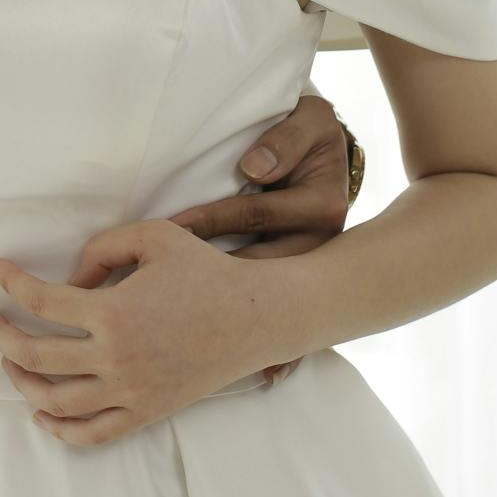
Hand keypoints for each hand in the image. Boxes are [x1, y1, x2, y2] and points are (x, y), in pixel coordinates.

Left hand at [0, 219, 287, 448]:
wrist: (255, 317)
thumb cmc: (205, 271)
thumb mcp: (153, 237)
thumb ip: (101, 249)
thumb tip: (68, 282)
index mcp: (114, 311)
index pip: (41, 301)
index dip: (11, 283)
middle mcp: (116, 358)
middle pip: (34, 356)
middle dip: (0, 335)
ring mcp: (130, 391)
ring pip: (55, 402)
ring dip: (21, 382)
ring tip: (10, 361)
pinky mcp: (145, 412)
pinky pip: (92, 434)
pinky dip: (59, 430)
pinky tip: (41, 412)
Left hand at [164, 87, 356, 386]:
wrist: (338, 161)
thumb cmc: (316, 137)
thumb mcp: (310, 121)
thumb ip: (284, 140)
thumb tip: (253, 169)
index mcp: (321, 206)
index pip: (253, 214)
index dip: (208, 219)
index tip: (168, 230)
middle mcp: (323, 247)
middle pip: (260, 268)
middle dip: (212, 282)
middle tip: (158, 299)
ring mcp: (319, 273)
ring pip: (273, 303)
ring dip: (236, 319)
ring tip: (187, 338)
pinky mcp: (311, 289)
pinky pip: (295, 330)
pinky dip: (280, 353)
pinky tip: (262, 375)